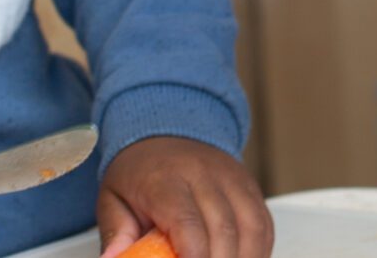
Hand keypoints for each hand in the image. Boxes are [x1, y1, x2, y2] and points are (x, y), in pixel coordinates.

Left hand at [97, 135, 270, 257]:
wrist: (168, 130)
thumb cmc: (140, 172)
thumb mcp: (113, 198)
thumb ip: (115, 233)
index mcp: (165, 179)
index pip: (186, 221)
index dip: (193, 255)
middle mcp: (204, 175)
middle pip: (223, 228)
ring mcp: (232, 179)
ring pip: (250, 226)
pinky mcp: (249, 186)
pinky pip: (263, 223)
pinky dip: (258, 250)